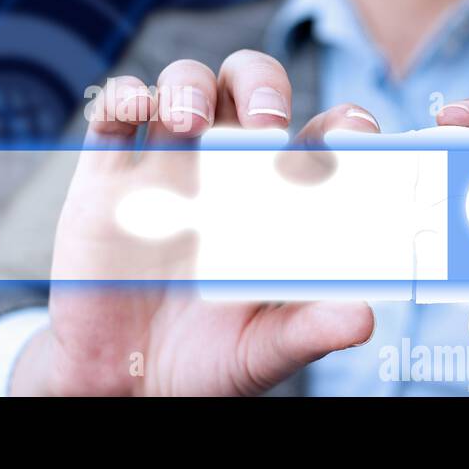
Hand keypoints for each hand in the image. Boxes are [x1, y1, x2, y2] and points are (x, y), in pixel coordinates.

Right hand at [12, 50, 378, 395]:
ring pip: (183, 84)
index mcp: (276, 201)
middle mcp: (223, 172)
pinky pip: (111, 115)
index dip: (342, 122)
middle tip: (265, 122)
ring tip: (189, 123)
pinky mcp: (105, 181)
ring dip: (189, 84)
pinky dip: (122, 97)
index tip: (353, 135)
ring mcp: (163, 169)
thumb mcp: (262, 353)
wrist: (121, 385)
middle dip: (261, 84)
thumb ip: (309, 330)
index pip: (320, 137)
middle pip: (249, 87)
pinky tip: (137, 115)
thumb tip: (363, 316)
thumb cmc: (204, 363)